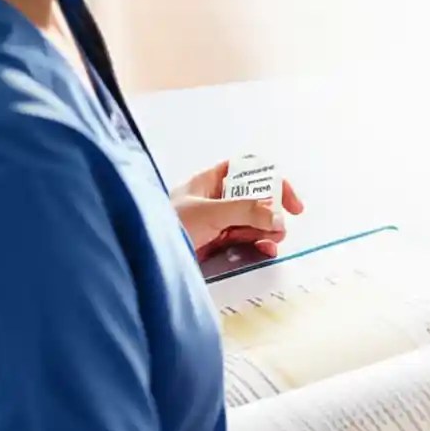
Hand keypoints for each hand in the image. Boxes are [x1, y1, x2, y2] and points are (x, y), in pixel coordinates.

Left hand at [171, 160, 304, 260]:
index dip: (271, 180)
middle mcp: (216, 200)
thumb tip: (276, 214)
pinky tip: (264, 250)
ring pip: (255, 222)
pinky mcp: (217, 245)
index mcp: (210, 181)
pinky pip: (247, 242)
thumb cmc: (163, 225)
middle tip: (279, 225)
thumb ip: (245, 211)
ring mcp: (218, 223)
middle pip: (257, 199)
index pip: (249, 171)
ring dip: (269, 230)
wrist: (142, 259)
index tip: (287, 199)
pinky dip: (260, 245)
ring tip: (271, 240)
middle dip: (273, 211)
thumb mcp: (208, 213)